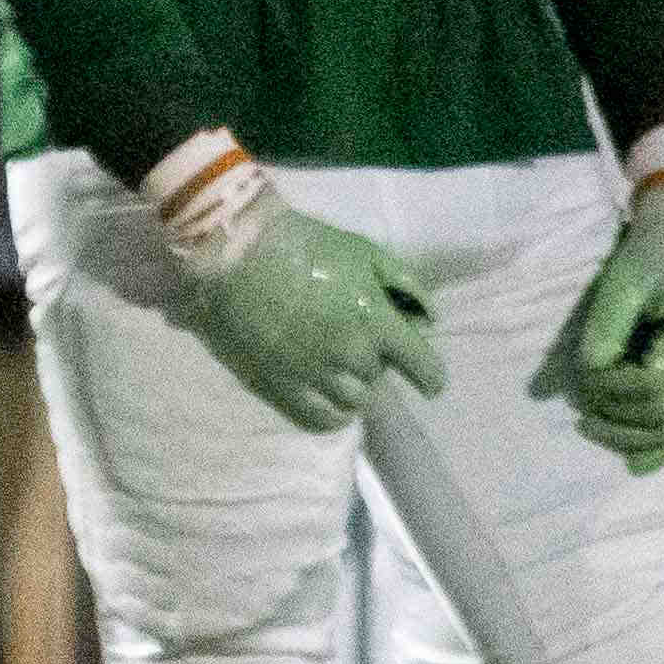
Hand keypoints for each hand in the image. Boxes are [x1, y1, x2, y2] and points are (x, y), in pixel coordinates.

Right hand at [179, 190, 443, 431]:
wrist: (233, 251)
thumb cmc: (302, 244)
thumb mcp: (363, 250)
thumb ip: (404, 284)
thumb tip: (429, 322)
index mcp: (374, 319)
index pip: (424, 368)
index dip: (429, 376)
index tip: (427, 380)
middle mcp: (349, 354)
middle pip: (380, 378)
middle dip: (373, 361)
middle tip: (354, 342)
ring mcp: (313, 374)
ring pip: (353, 401)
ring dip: (352, 386)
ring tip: (336, 366)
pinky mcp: (280, 386)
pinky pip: (320, 419)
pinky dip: (332, 412)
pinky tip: (326, 395)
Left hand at [543, 176, 663, 473]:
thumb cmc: (654, 257)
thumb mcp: (624, 279)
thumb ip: (607, 324)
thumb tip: (589, 369)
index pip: (654, 383)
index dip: (613, 385)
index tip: (589, 368)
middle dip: (616, 415)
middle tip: (580, 404)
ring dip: (631, 438)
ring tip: (589, 426)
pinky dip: (661, 450)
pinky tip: (632, 464)